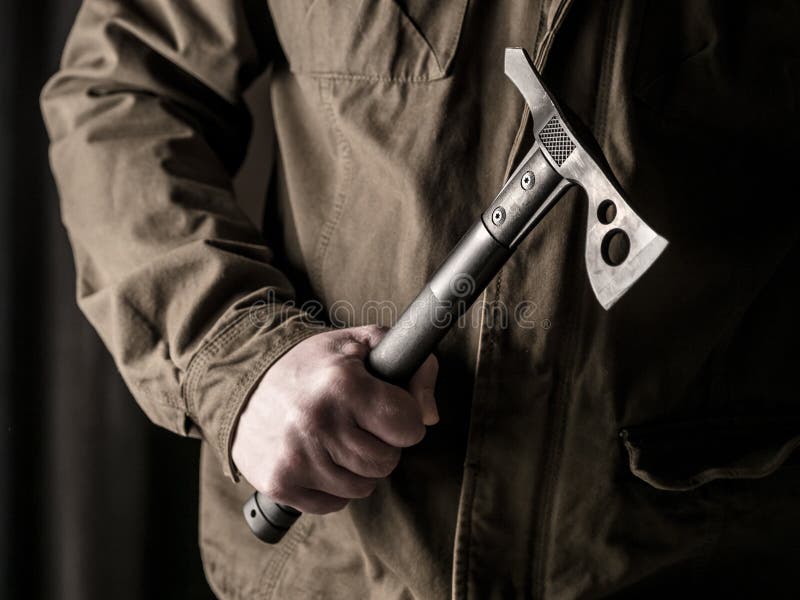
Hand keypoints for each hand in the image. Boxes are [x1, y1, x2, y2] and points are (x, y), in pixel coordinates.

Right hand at [232, 325, 438, 513]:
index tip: (385, 406)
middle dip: (381, 444)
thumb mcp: (362, 344)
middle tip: (357, 423)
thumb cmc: (312, 364)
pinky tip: (317, 457)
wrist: (242, 380)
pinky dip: (333, 487)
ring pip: (363, 487)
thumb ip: (412, 367)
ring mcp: (297, 458)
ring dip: (358, 468)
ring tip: (335, 438)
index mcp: (343, 386)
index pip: (409, 426)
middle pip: (387, 462)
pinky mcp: (281, 483)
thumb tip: (429, 416)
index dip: (403, 417)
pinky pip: (334, 504)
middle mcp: (319, 424)